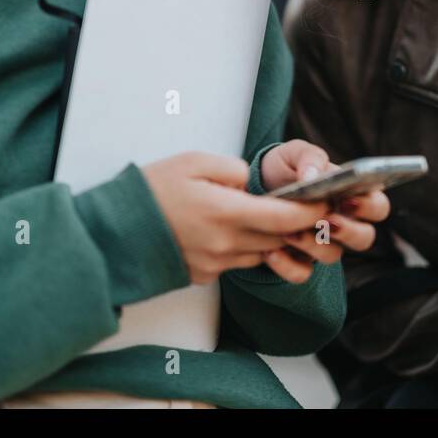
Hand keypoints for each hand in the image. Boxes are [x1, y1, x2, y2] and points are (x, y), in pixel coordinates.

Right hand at [140, 151, 329, 284]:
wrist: (113, 233)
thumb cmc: (149, 192)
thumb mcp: (192, 162)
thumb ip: (231, 168)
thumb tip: (250, 180)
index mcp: (225, 213)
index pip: (284, 217)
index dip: (310, 211)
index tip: (325, 202)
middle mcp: (225, 244)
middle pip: (278, 238)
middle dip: (297, 225)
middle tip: (311, 209)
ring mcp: (215, 264)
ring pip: (260, 252)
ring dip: (270, 237)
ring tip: (270, 216)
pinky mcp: (204, 275)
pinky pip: (237, 261)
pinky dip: (243, 247)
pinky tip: (232, 230)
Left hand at [257, 140, 390, 274]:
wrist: (255, 186)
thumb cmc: (285, 169)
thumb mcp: (295, 153)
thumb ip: (310, 157)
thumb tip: (313, 176)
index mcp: (351, 196)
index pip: (378, 207)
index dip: (370, 207)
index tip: (349, 200)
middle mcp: (343, 223)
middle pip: (365, 238)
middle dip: (349, 232)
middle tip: (328, 220)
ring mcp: (322, 244)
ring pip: (333, 256)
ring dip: (314, 246)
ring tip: (291, 232)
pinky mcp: (299, 261)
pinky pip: (301, 274)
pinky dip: (287, 266)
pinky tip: (272, 251)